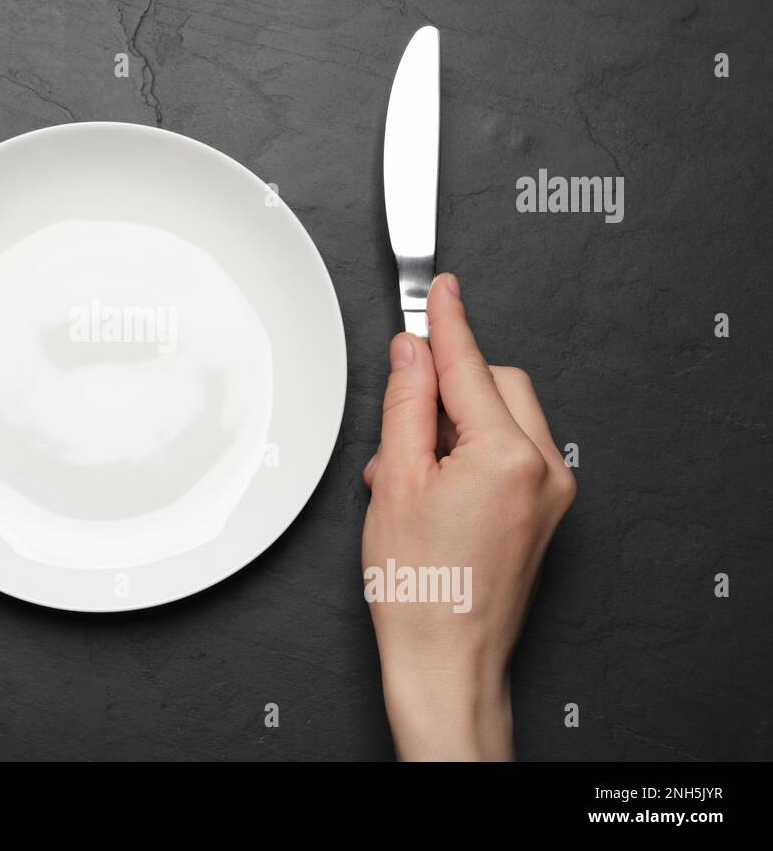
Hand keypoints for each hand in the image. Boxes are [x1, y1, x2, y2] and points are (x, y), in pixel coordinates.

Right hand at [361, 273, 575, 759]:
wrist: (447, 658)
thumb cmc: (418, 587)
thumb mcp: (395, 481)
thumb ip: (406, 404)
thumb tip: (412, 352)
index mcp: (507, 455)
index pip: (470, 366)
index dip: (448, 322)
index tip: (443, 288)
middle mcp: (544, 468)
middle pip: (497, 384)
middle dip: (449, 385)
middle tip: (400, 412)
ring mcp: (551, 493)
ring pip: (505, 417)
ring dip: (456, 422)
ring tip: (405, 469)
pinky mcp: (546, 512)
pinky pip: (512, 453)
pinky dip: (472, 451)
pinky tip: (430, 484)